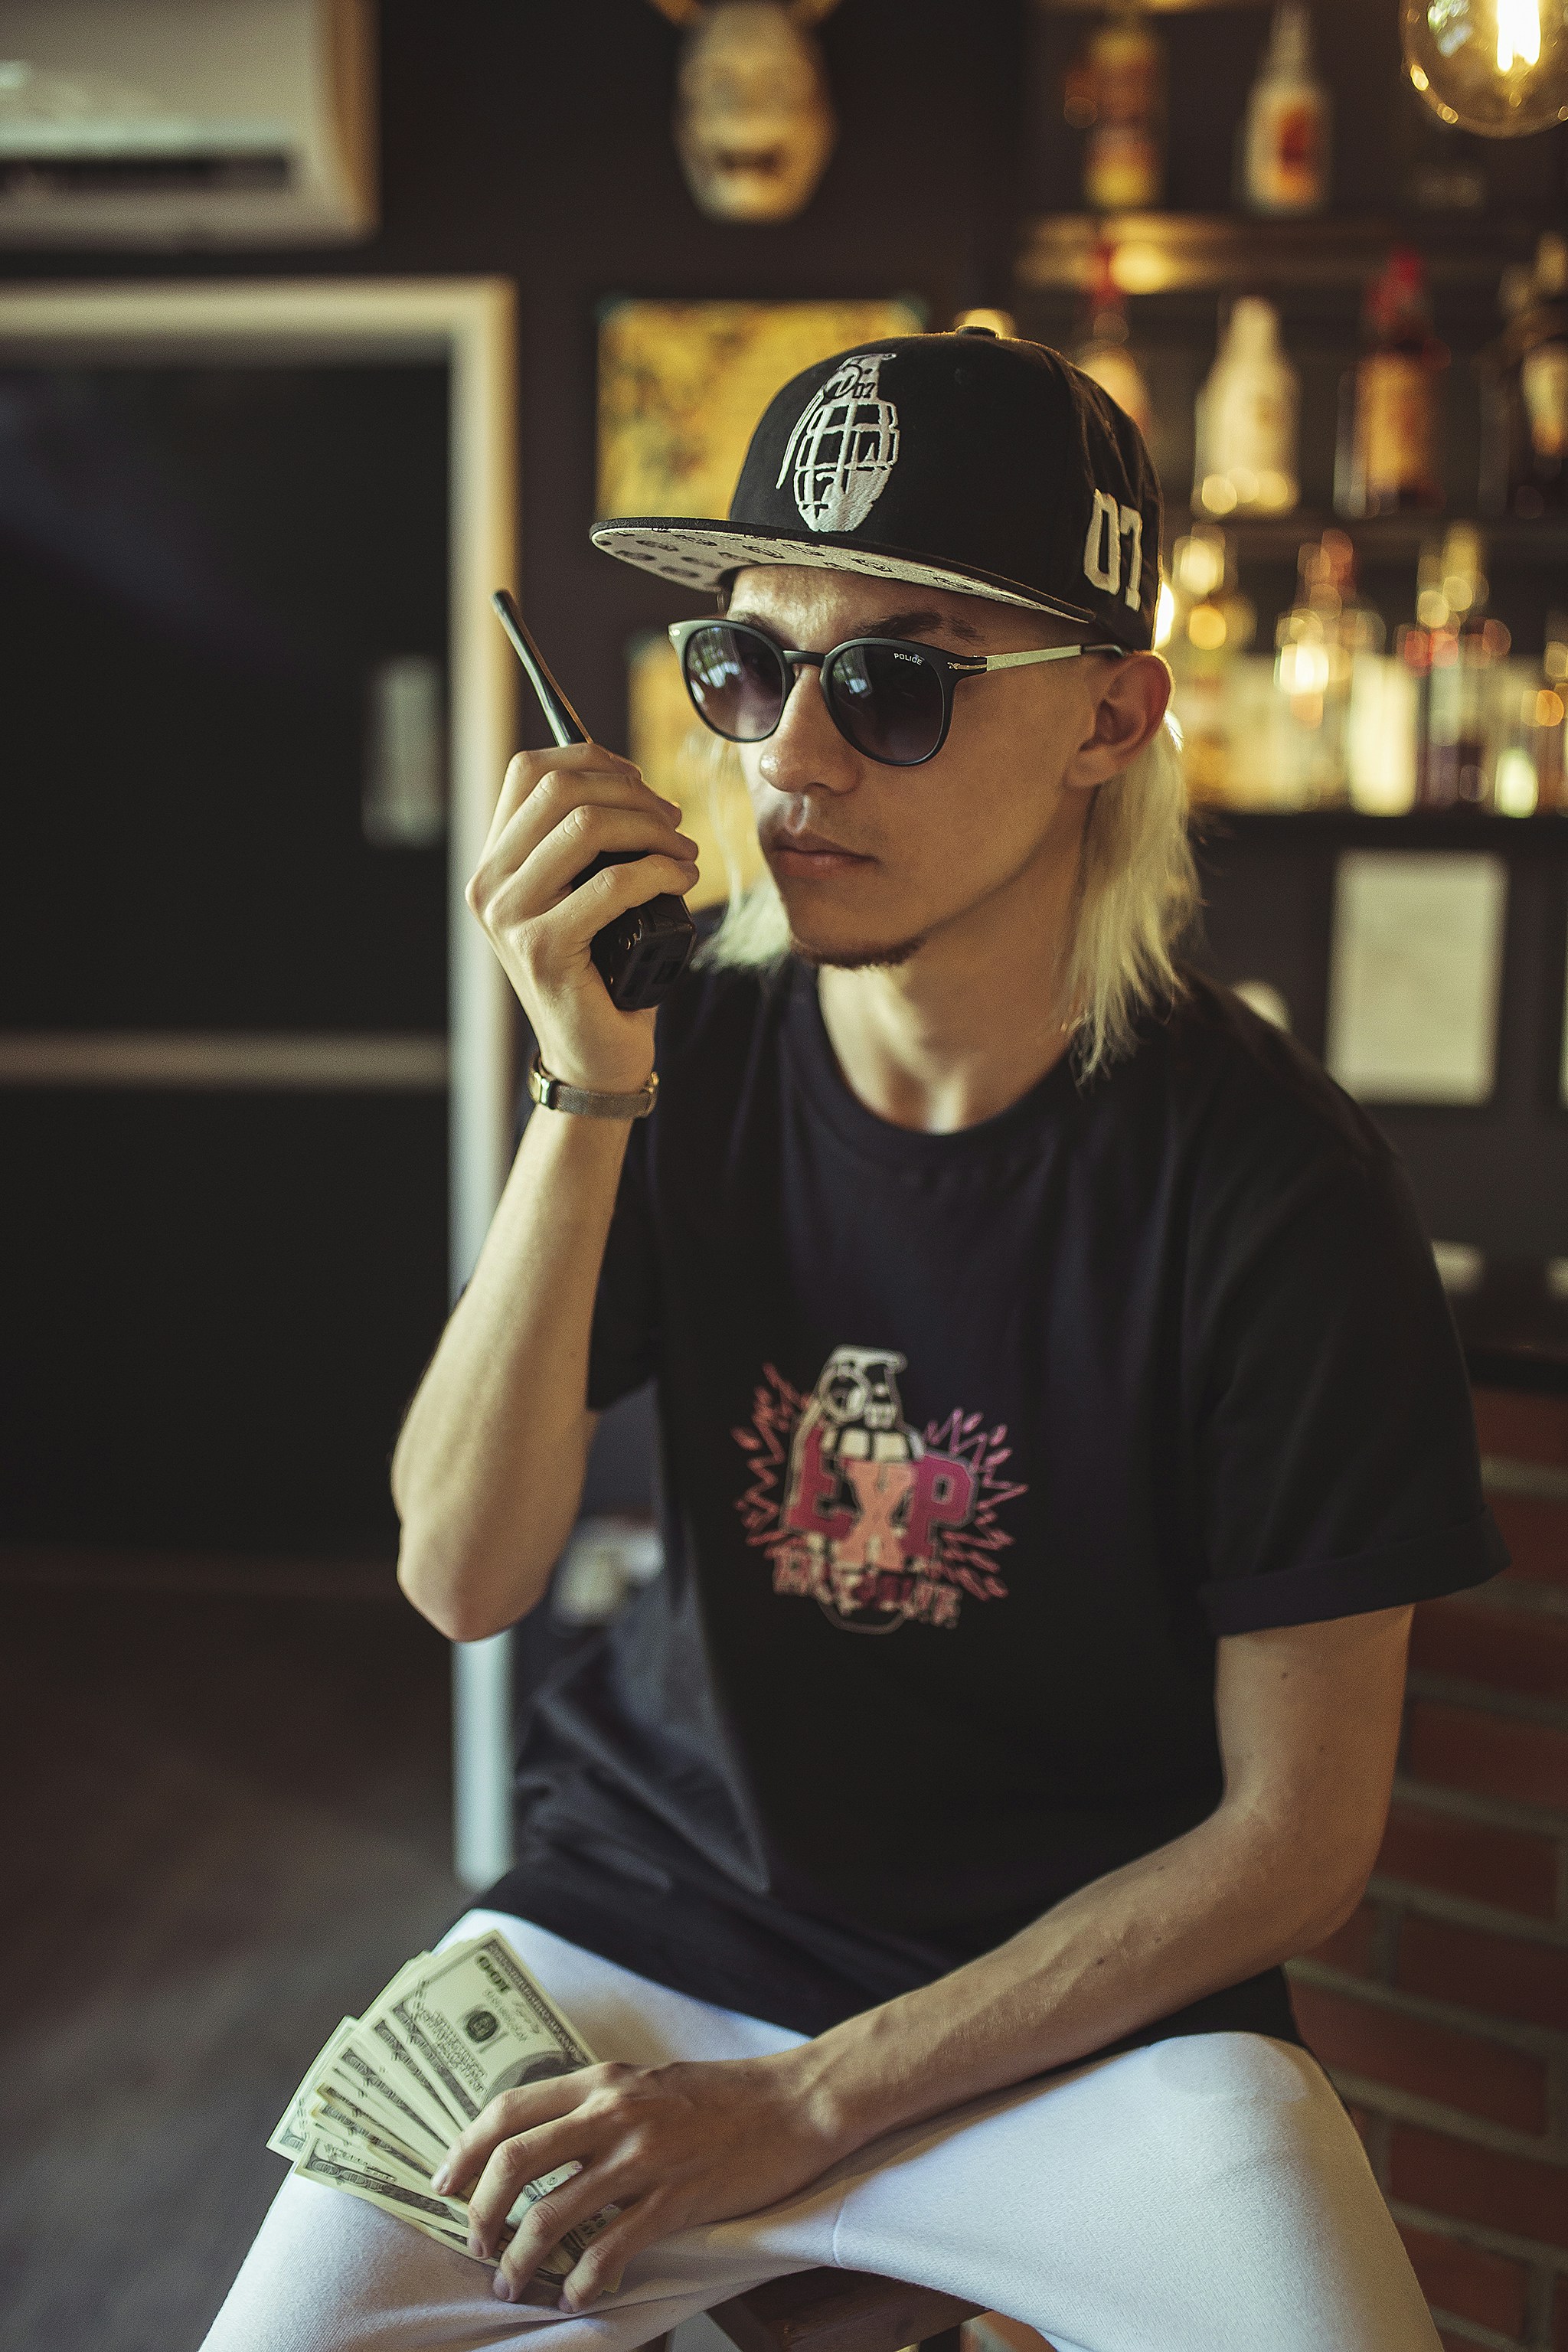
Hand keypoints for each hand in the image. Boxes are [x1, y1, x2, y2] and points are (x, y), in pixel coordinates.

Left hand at [431, 2051, 848, 2309]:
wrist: (795, 2103)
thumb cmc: (721, 2096)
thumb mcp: (646, 2081)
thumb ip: (596, 2105)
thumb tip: (541, 2143)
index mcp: (602, 2080)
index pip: (508, 2109)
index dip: (463, 2150)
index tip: (443, 2185)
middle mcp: (614, 2112)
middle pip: (514, 2161)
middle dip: (480, 2213)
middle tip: (475, 2246)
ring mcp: (644, 2156)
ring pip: (552, 2213)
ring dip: (520, 2259)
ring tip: (512, 2284)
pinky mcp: (676, 2199)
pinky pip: (609, 2249)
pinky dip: (581, 2281)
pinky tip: (575, 2296)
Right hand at [465, 744, 699, 1093]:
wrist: (594, 1057)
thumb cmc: (602, 972)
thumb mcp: (583, 896)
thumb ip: (583, 844)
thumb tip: (624, 778)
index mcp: (493, 864)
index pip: (528, 771)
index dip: (590, 758)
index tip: (639, 782)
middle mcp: (488, 886)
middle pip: (559, 788)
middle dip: (631, 792)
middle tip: (673, 820)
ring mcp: (509, 918)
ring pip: (586, 826)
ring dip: (651, 828)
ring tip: (684, 851)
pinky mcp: (543, 949)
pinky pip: (612, 883)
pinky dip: (660, 870)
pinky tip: (684, 878)